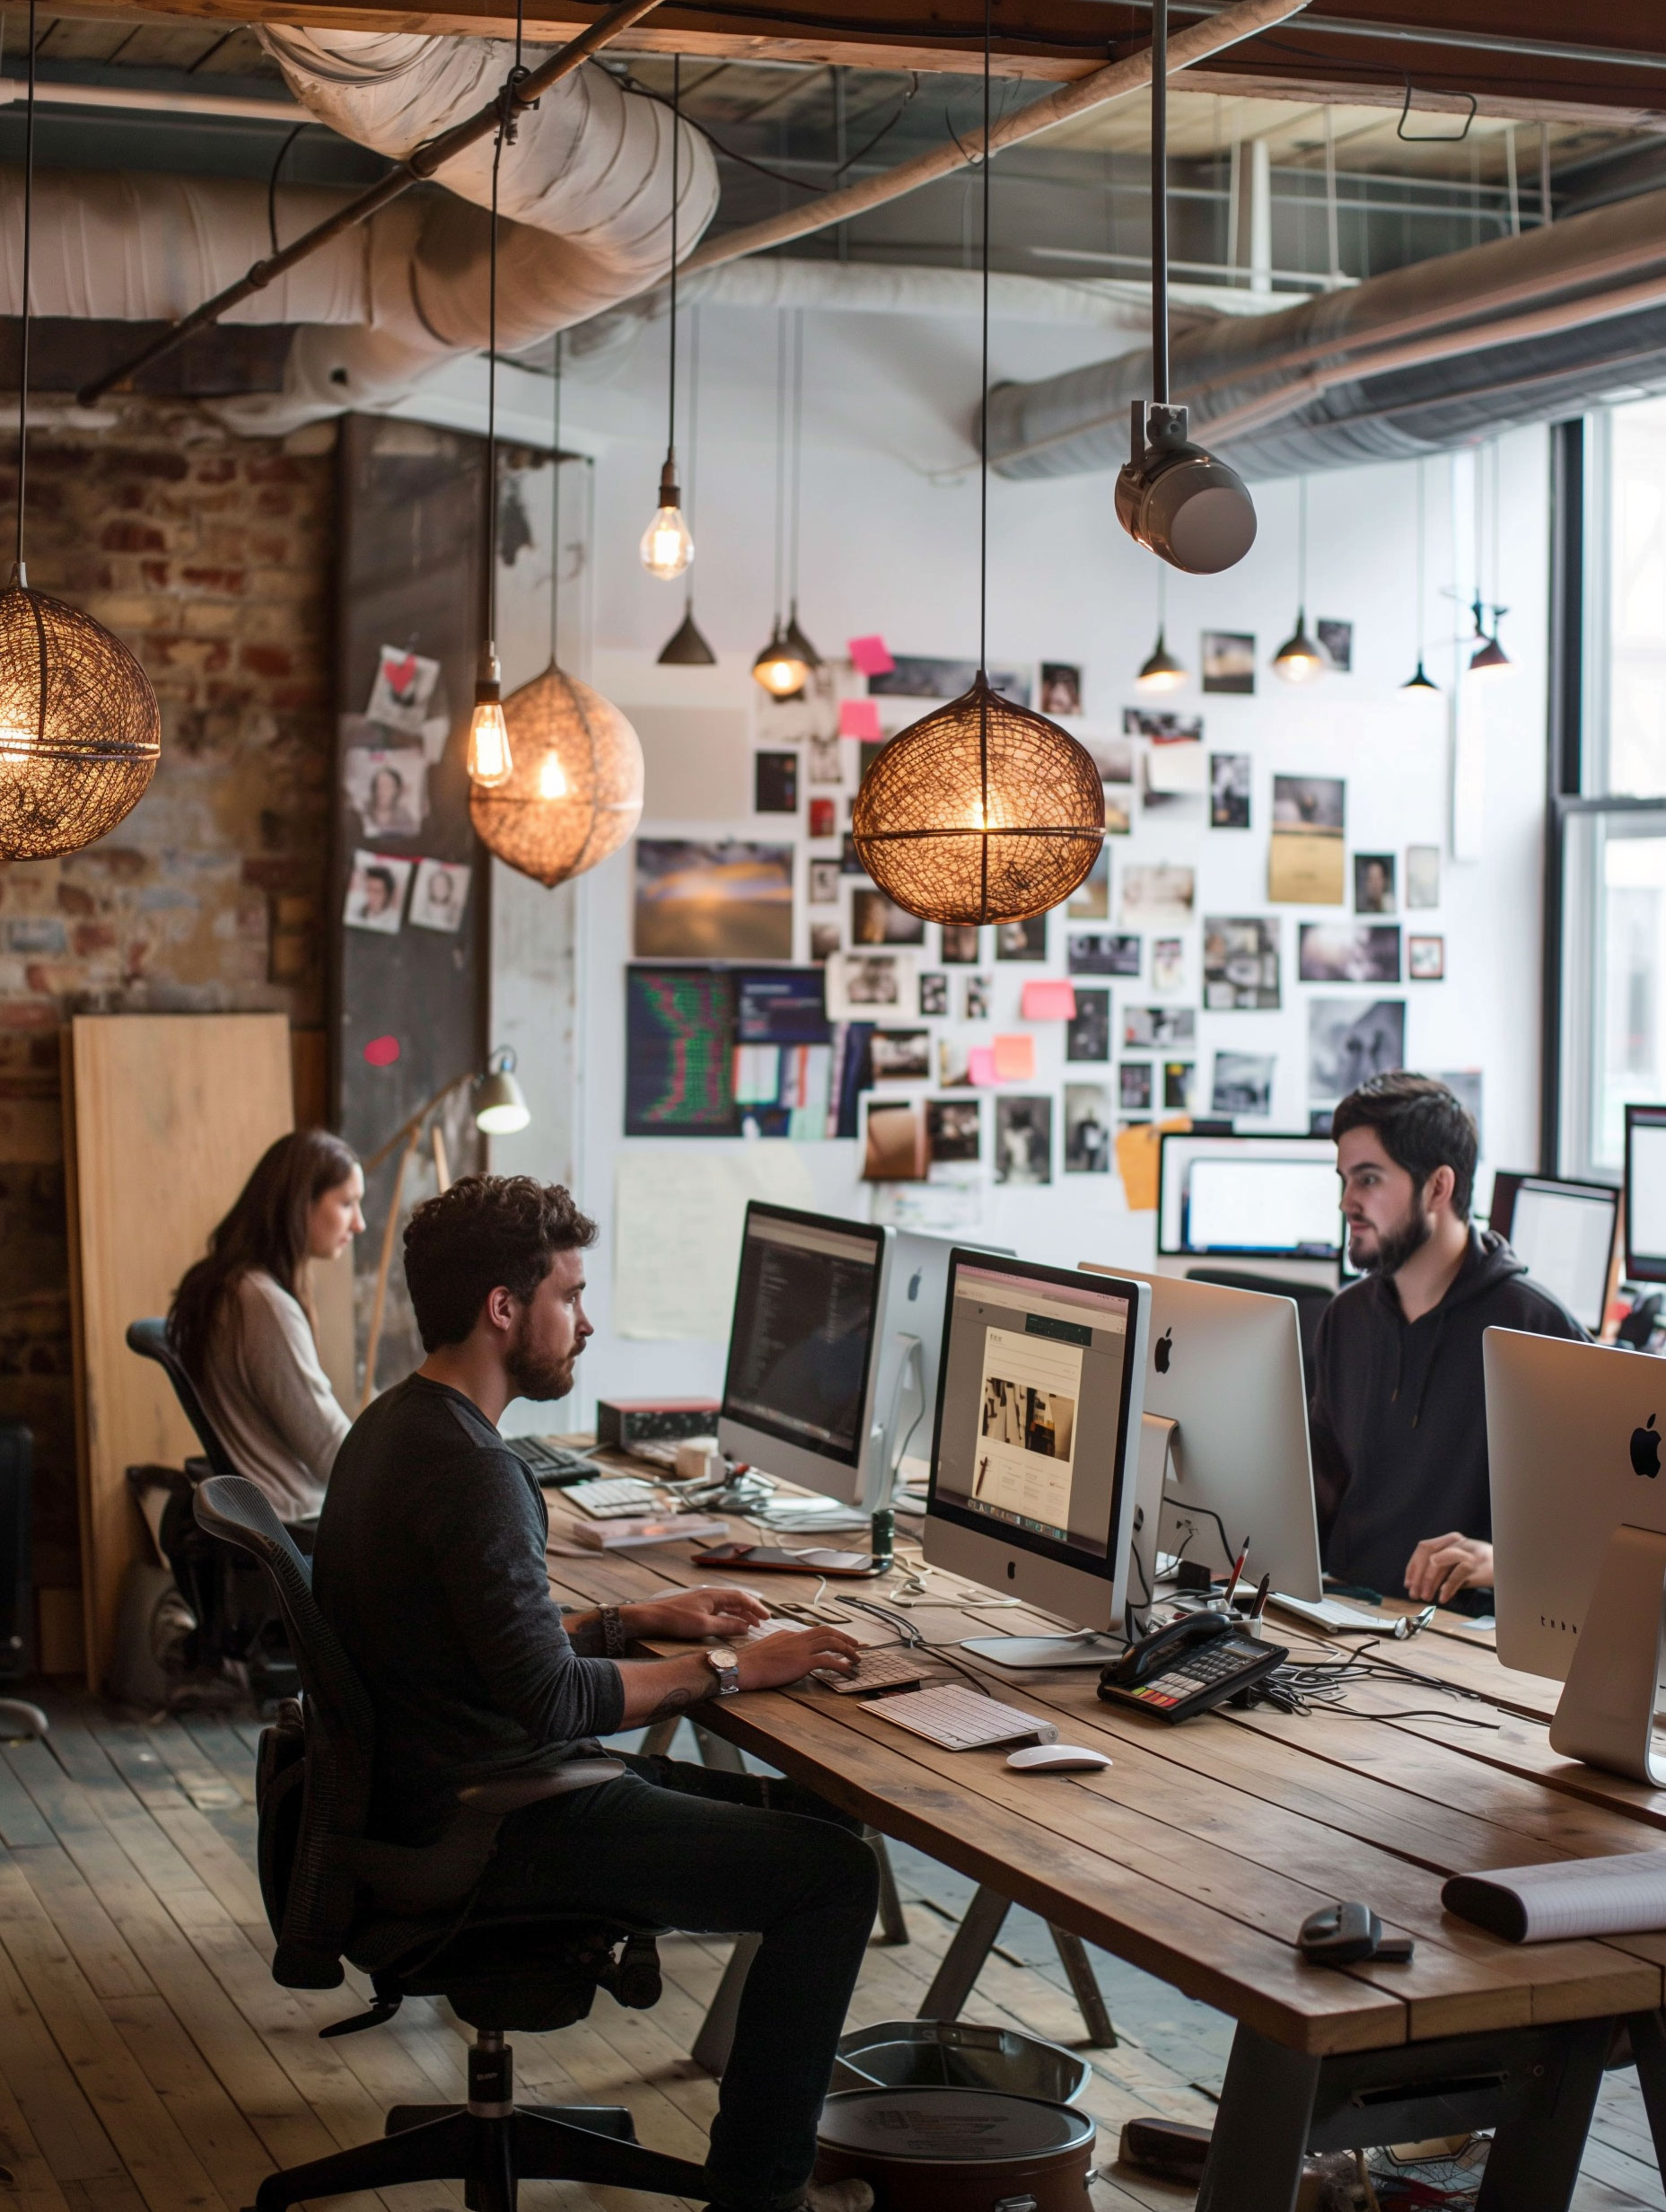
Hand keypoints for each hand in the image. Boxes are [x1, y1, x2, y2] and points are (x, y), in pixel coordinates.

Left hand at [627, 1585, 770, 1641]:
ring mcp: (702, 1600)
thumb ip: (726, 1627)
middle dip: (750, 1610)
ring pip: (728, 1604)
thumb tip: (746, 1628)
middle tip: (762, 1621)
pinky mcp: (696, 1607)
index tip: (767, 1617)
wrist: (650, 1617)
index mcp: (713, 1595)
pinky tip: (730, 1623)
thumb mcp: (703, 1626)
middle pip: (736, 1599)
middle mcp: (710, 1594)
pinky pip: (719, 1609)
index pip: (741, 1597)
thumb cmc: (675, 1620)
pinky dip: (729, 1615)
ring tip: (750, 1624)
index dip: (755, 1607)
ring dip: (740, 1613)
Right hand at [737, 1622, 861, 1690]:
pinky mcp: (802, 1661)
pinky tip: (848, 1670)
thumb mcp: (767, 1649)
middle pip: (827, 1631)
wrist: (743, 1666)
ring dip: (848, 1650)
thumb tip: (786, 1657)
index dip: (830, 1636)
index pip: (814, 1632)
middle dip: (845, 1637)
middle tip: (857, 1644)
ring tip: (857, 1658)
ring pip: (832, 1642)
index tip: (839, 1642)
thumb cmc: (749, 1662)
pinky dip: (841, 1665)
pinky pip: (828, 1660)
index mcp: (789, 1634)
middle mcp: (797, 1637)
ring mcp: (801, 1648)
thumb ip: (780, 1649)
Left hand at [1403, 1532, 1493, 1605]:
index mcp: (1451, 1539)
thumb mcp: (1459, 1563)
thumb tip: (1418, 1583)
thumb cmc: (1481, 1567)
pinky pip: (1456, 1575)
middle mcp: (1458, 1542)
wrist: (1508, 1567)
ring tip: (1426, 1597)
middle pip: (1428, 1554)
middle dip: (1418, 1576)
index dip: (1413, 1566)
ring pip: (1438, 1562)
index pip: (1424, 1547)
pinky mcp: (1476, 1564)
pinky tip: (1443, 1598)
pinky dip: (1447, 1588)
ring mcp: (1467, 1552)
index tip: (1408, 1583)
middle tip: (1414, 1594)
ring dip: (1429, 1582)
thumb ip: (1442, 1568)